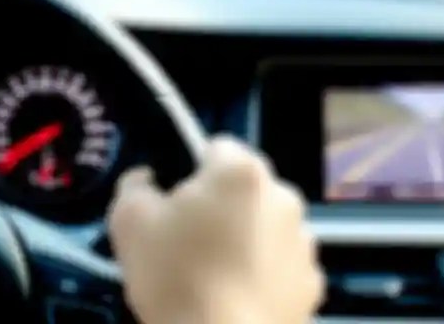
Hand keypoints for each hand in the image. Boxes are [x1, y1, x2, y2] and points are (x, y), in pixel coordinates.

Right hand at [107, 136, 323, 323]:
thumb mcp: (129, 223)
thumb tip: (147, 179)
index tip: (177, 205)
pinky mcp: (314, 283)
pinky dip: (266, 274)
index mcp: (242, 173)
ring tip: (216, 275)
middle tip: (192, 241)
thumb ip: (135, 186)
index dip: (192, 172)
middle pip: (247, 188)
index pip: (217, 147)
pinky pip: (283, 265)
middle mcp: (284, 197)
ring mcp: (305, 242)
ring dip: (248, 238)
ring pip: (268, 226)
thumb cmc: (174, 277)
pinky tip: (239, 297)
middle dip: (224, 205)